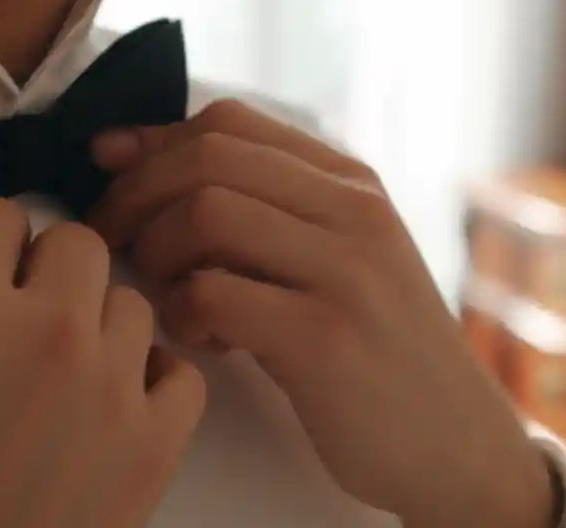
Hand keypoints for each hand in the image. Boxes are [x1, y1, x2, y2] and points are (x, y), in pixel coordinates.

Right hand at [0, 197, 205, 527]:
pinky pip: (181, 374)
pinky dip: (154, 381)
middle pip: (76, 243)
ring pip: (131, 303)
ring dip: (99, 327)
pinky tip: (116, 404)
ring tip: (66, 376)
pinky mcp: (152, 445)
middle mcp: (43, 330)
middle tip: (22, 321)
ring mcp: (108, 386)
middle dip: (47, 272)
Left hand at [90, 100, 553, 527]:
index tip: (109, 173)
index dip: (153, 142)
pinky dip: (181, 313)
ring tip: (173, 298)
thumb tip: (129, 154)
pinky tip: (204, 340)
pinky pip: (212, 293)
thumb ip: (262, 208)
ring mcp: (346, 273)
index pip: (230, 122)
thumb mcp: (340, 258)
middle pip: (208, 158)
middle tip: (113, 242)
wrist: (456, 442)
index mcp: (353, 184)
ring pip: (206, 214)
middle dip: (136, 195)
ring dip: (159, 255)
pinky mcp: (326, 339)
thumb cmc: (373, 348)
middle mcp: (354, 213)